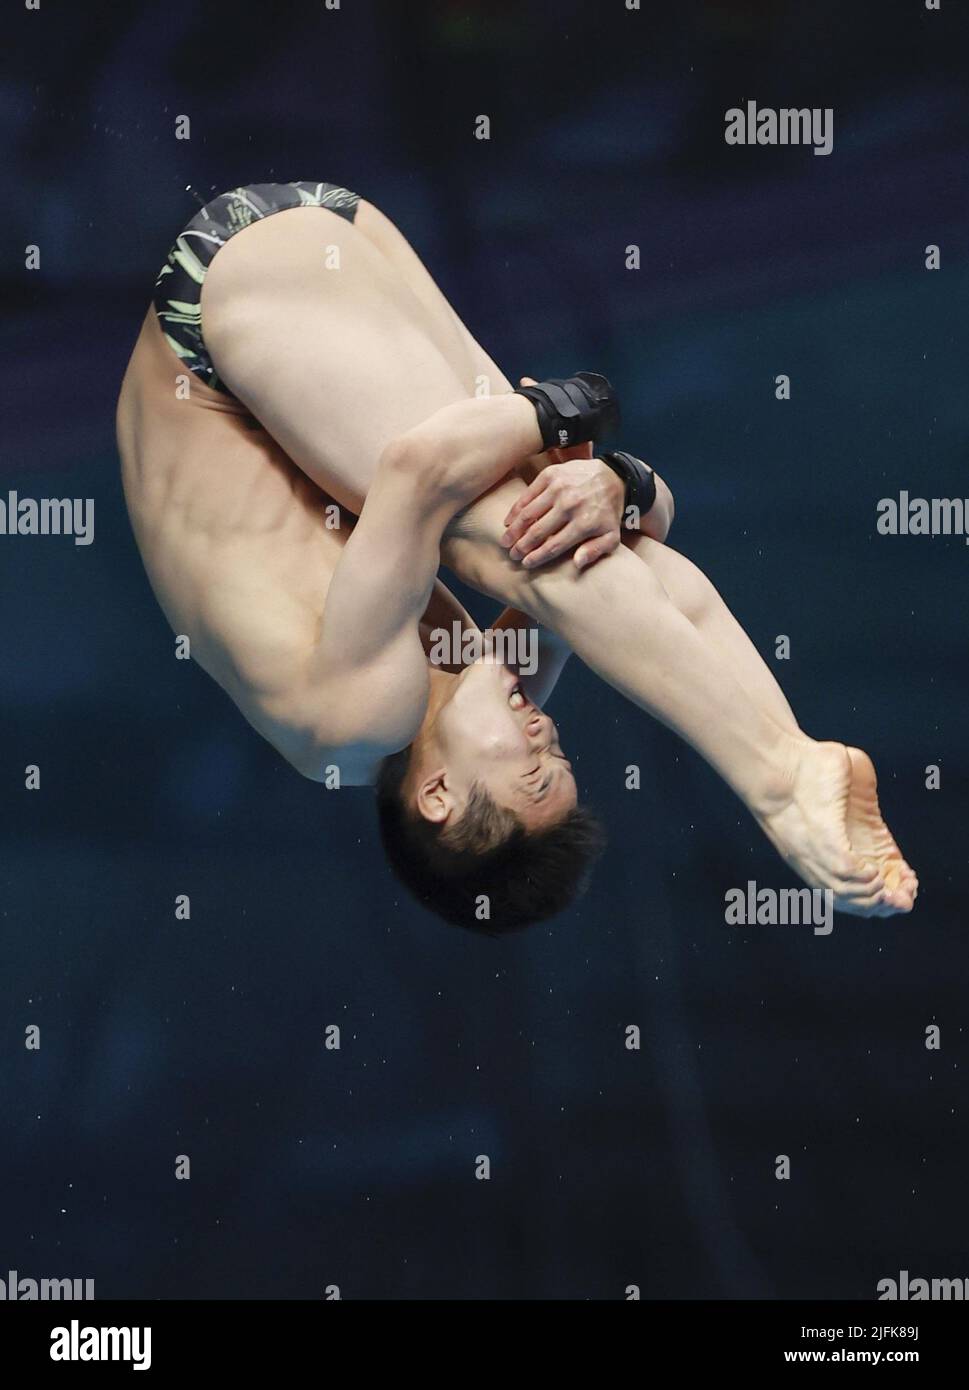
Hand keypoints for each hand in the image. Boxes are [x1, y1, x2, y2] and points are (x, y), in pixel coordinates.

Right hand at [501, 456, 624, 569]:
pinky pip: (528, 495)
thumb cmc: (608, 511)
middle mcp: (570, 505)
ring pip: (529, 513)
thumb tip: (577, 563)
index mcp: (584, 523)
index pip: (554, 546)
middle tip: (512, 555)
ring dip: (514, 529)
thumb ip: (596, 551)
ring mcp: (559, 488)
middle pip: (538, 531)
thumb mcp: (611, 535)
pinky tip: (509, 521)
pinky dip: (516, 509)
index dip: (537, 557)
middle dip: (522, 546)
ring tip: (505, 541)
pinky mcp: (551, 475)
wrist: (612, 476)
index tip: (525, 564)